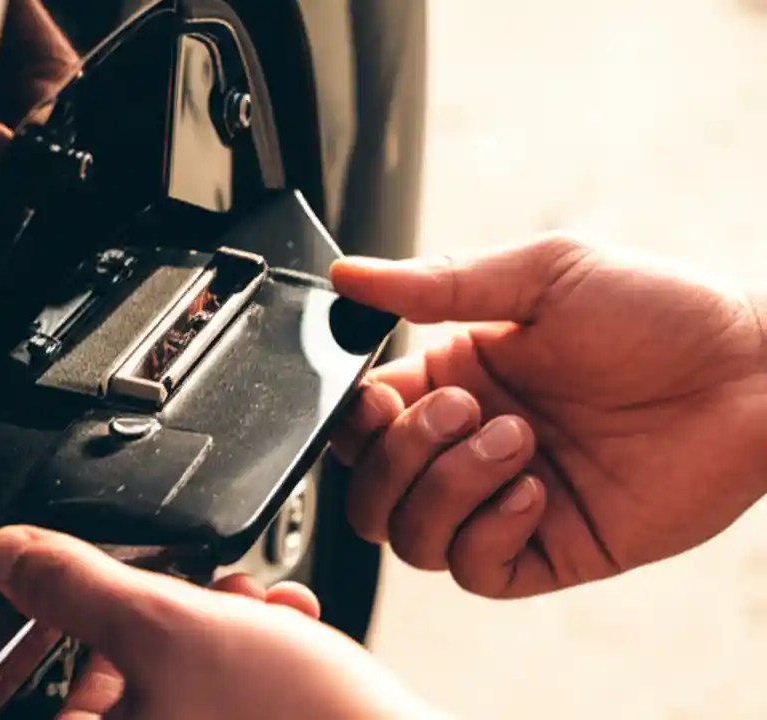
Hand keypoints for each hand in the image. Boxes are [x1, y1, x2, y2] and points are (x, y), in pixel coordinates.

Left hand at [0, 525, 435, 719]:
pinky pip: (218, 698)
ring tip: (259, 605)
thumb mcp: (167, 626)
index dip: (52, 627)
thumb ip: (79, 585)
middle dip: (163, 613)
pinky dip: (248, 657)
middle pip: (108, 676)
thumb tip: (11, 556)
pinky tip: (285, 630)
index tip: (81, 592)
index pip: (28, 685)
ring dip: (214, 623)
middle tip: (204, 591)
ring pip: (171, 681)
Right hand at [329, 236, 766, 597]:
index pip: (360, 423)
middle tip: (470, 412)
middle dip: (402, 457)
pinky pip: (474, 572)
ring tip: (518, 442)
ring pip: (412, 537)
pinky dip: (487, 531)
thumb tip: (347, 277)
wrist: (753, 374)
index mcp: (455, 377)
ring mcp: (503, 502)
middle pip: (369, 492)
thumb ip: (438, 282)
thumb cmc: (660, 312)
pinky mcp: (547, 550)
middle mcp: (468, 446)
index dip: (353, 422)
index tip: (380, 400)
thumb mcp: (542, 276)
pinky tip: (536, 489)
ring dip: (449, 488)